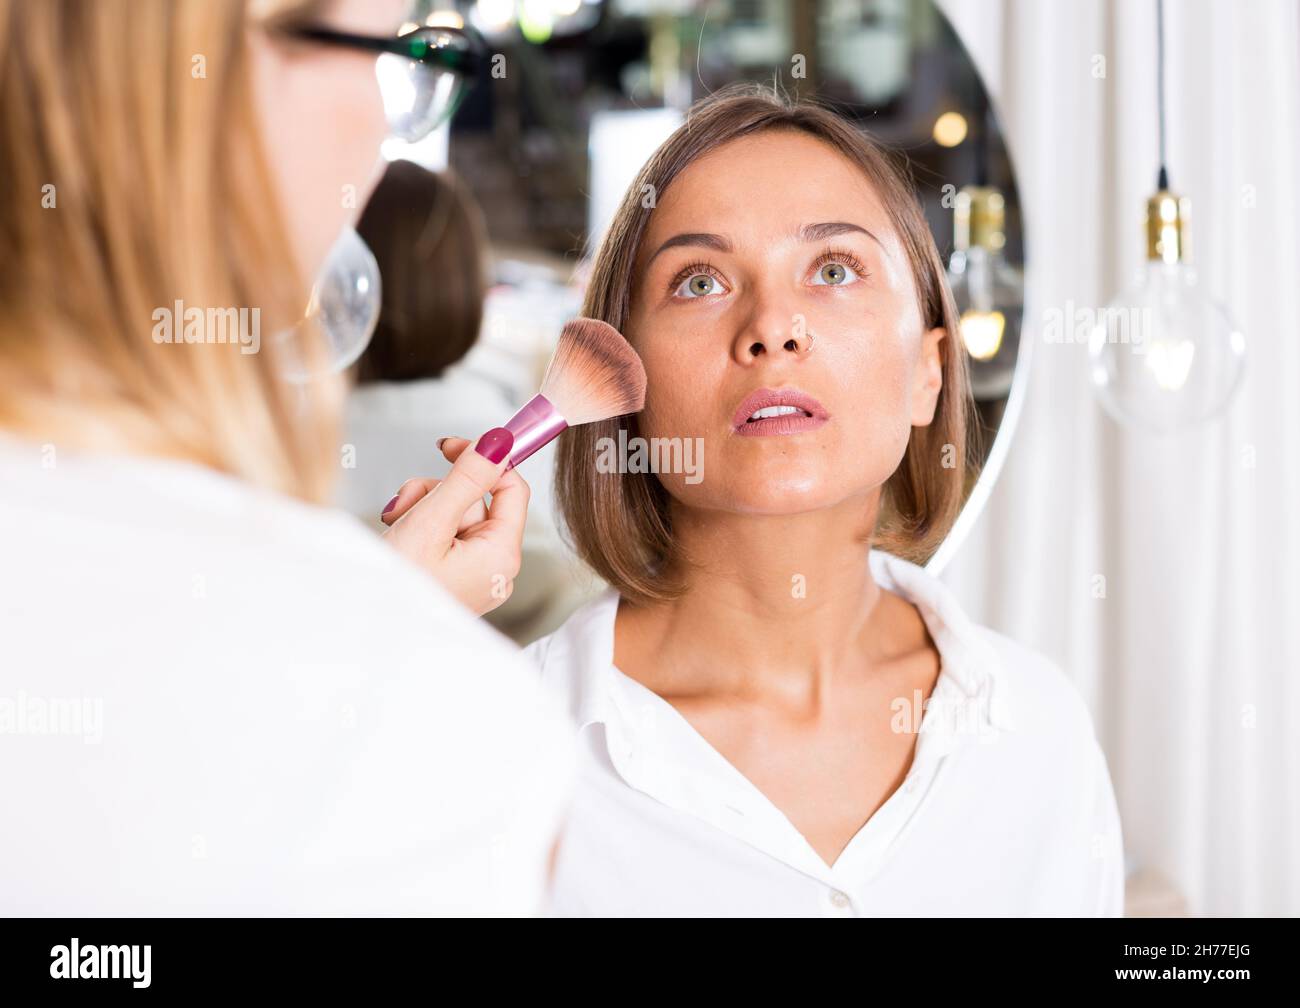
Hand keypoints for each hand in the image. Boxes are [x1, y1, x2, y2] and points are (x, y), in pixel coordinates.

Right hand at [380, 428, 527, 614]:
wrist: (361, 630)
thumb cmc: (394, 588)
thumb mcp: (431, 521)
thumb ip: (467, 477)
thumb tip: (500, 443)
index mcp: (502, 555)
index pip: (512, 487)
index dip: (484, 460)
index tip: (449, 447)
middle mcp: (496, 569)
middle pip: (477, 501)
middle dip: (437, 493)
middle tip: (406, 506)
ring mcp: (475, 577)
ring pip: (455, 516)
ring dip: (423, 509)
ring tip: (397, 526)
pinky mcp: (455, 580)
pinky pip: (446, 538)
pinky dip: (421, 529)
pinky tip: (399, 539)